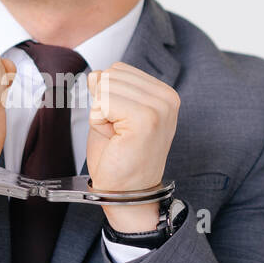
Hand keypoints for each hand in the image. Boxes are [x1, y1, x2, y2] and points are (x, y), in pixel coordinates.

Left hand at [86, 62, 179, 232]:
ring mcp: (159, 108)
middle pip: (111, 75)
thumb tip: (96, 74)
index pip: (119, 69)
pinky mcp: (146, 119)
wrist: (126, 193)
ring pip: (105, 87)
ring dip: (102, 114)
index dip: (109, 96)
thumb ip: (106, 89)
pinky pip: (103, 102)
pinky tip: (115, 139)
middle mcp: (167, 98)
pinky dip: (99, 122)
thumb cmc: (120, 157)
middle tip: (118, 133)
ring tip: (118, 136)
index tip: (121, 124)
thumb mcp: (111, 113)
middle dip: (104, 104)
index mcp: (163, 93)